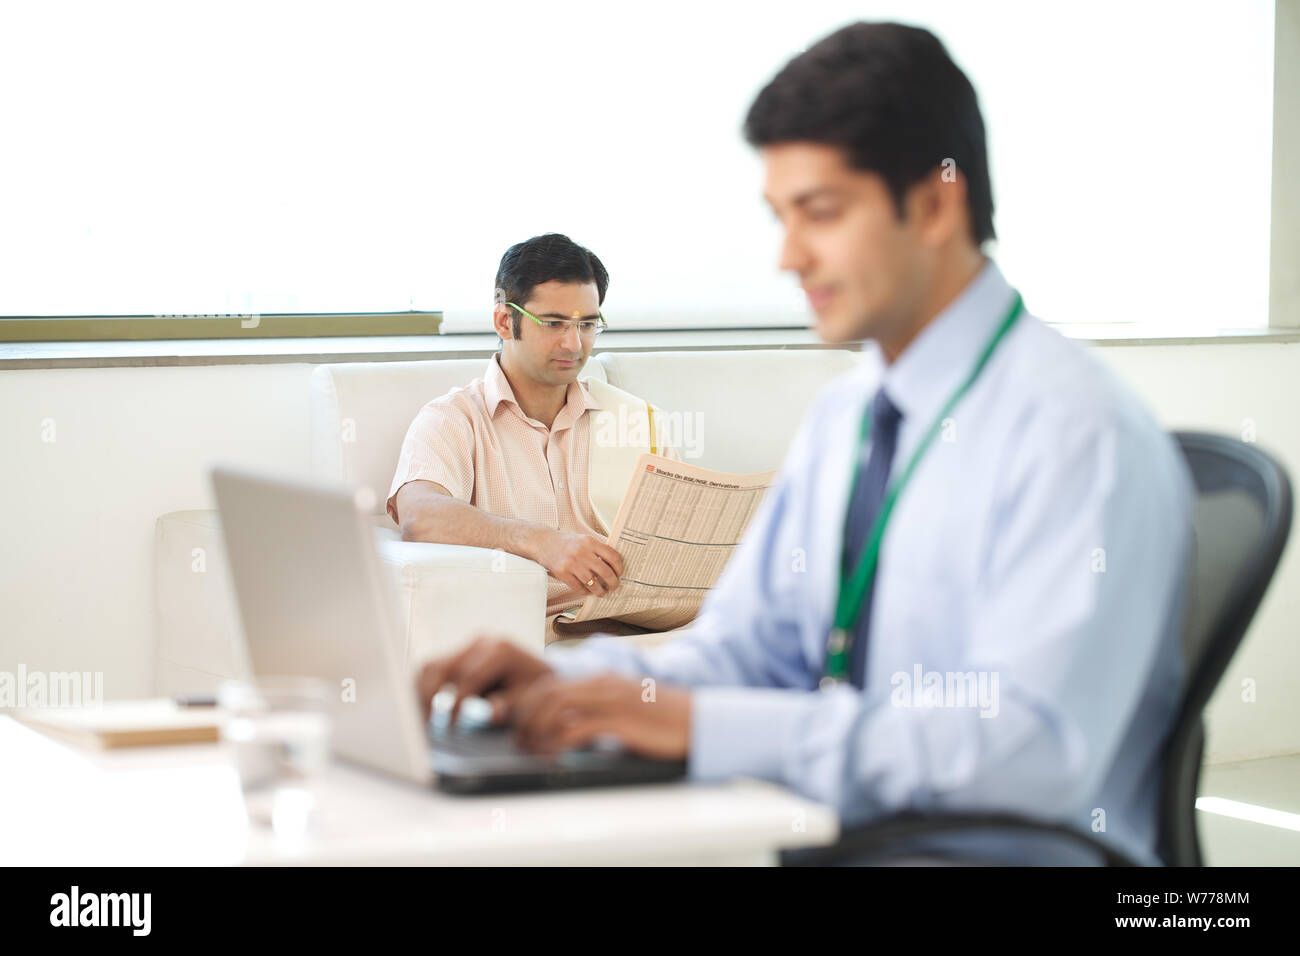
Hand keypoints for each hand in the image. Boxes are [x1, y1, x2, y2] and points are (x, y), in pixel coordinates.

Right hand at [415, 636, 553, 725]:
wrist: (540, 672)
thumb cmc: (535, 689)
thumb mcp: (526, 699)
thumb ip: (508, 706)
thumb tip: (492, 713)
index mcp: (500, 651)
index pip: (467, 679)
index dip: (456, 706)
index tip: (450, 728)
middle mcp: (481, 642)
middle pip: (441, 666)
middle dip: (430, 697)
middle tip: (428, 723)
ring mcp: (469, 644)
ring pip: (431, 664)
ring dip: (423, 691)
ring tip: (423, 716)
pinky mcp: (461, 651)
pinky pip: (434, 666)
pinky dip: (426, 686)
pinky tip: (427, 707)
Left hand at [512, 674, 690, 760]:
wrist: (700, 720)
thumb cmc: (664, 720)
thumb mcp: (624, 709)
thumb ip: (597, 713)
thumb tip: (567, 728)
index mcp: (602, 680)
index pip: (550, 683)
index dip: (528, 704)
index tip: (520, 726)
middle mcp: (602, 684)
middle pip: (546, 691)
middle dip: (525, 716)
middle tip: (519, 741)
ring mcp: (611, 700)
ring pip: (556, 705)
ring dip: (536, 728)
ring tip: (532, 749)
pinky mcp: (621, 720)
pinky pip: (578, 727)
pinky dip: (559, 742)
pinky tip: (555, 756)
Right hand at [530, 529, 623, 596]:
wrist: (543, 542)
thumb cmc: (566, 542)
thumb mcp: (583, 539)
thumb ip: (597, 548)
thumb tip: (615, 563)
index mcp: (590, 542)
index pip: (612, 556)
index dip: (619, 568)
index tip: (620, 573)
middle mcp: (582, 552)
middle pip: (606, 572)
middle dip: (613, 583)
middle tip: (614, 587)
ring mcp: (571, 563)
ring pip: (593, 584)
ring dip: (600, 591)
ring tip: (602, 592)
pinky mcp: (562, 573)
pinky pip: (579, 588)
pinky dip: (586, 592)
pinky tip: (588, 591)